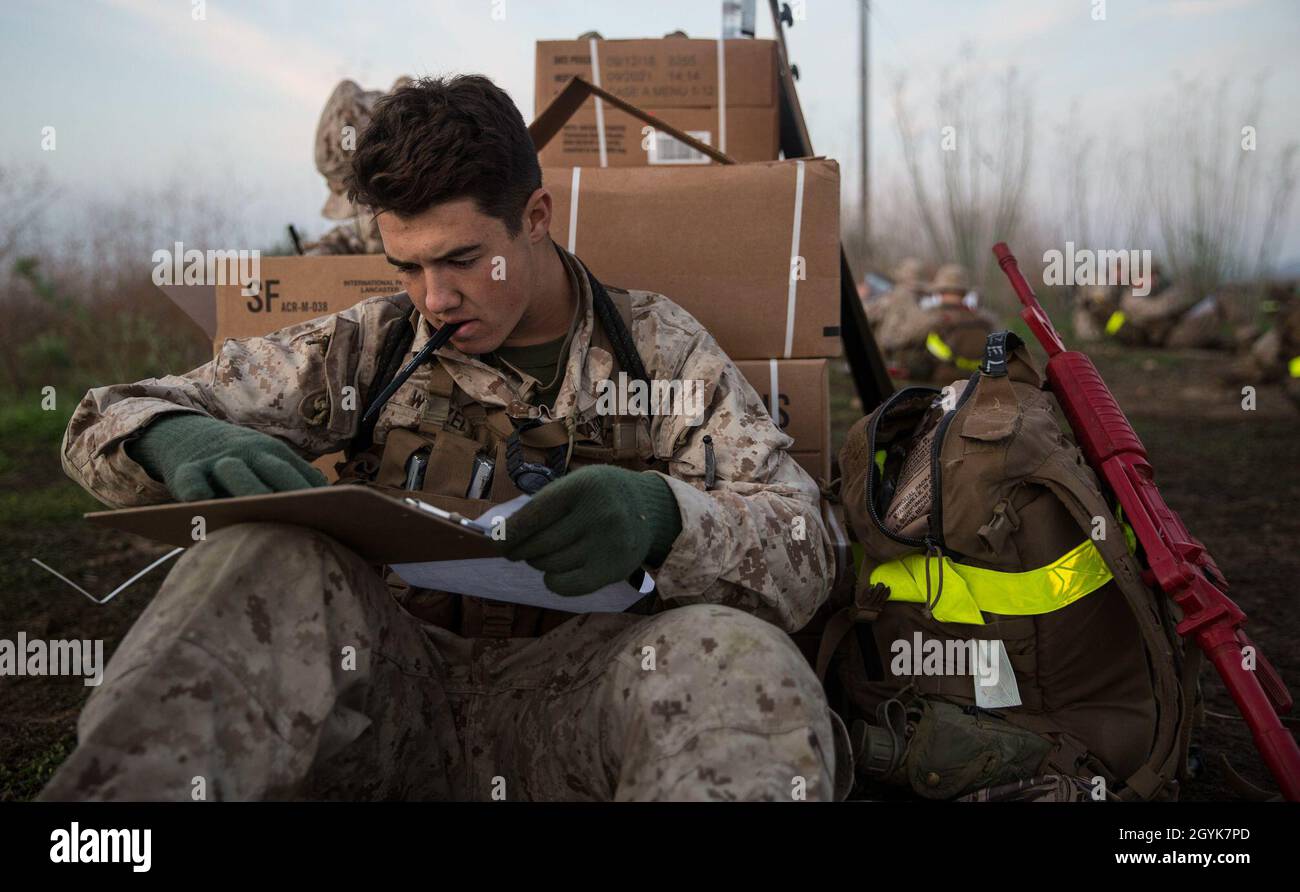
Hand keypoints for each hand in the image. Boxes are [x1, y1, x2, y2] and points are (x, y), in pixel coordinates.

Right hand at [128, 413, 327, 500]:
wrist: (185, 432)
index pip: (298, 472)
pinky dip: (197, 491)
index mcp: (272, 452)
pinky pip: (191, 481)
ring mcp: (217, 459)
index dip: (314, 492)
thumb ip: (293, 478)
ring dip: (249, 489)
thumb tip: (335, 508)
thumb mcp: (264, 460)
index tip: (333, 512)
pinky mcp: (185, 469)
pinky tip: (204, 505)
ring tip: (262, 510)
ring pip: (234, 472)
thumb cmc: (238, 461)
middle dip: (289, 490)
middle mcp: (247, 452)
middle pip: (272, 470)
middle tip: (305, 513)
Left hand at [499, 465, 681, 595]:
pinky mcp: (615, 569)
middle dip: (520, 550)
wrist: (648, 508)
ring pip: (550, 566)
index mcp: (584, 487)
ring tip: (547, 553)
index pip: (534, 516)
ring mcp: (609, 543)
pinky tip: (557, 572)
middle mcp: (599, 514)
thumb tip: (500, 537)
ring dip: (539, 563)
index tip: (494, 543)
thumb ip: (542, 507)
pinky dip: (553, 581)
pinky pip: (566, 586)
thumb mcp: (575, 485)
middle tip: (517, 550)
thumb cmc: (599, 496)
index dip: (509, 533)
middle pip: (539, 544)